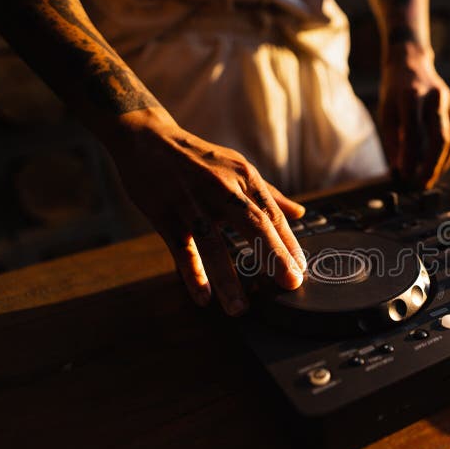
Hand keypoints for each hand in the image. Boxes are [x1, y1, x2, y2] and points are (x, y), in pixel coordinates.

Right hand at [106, 109, 306, 315]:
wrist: (147, 139)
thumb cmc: (199, 159)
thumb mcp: (238, 169)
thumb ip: (270, 195)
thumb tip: (301, 214)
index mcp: (245, 178)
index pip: (273, 215)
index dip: (289, 244)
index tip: (301, 271)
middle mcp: (222, 188)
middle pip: (252, 225)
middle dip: (274, 255)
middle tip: (291, 284)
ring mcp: (191, 201)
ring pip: (213, 244)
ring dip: (228, 279)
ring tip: (240, 309)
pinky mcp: (164, 214)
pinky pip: (180, 248)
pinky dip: (191, 273)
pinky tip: (203, 298)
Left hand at [378, 46, 449, 188]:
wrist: (411, 61)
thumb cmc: (394, 91)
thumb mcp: (386, 112)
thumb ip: (393, 141)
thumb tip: (400, 171)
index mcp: (410, 95)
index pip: (412, 131)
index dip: (409, 156)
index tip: (404, 176)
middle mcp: (433, 96)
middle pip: (439, 137)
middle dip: (432, 165)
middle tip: (422, 184)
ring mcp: (448, 100)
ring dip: (442, 163)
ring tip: (430, 179)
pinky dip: (447, 154)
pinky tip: (437, 165)